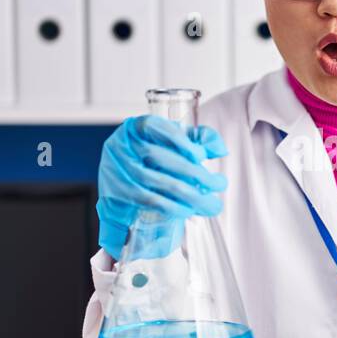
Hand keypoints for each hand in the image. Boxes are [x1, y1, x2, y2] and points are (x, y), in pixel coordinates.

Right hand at [96, 115, 228, 257]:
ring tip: (212, 203)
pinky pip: (149, 200)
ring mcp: (117, 171)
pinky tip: (188, 210)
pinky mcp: (116, 195)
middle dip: (196, 173)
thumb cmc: (154, 159)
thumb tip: (219, 149)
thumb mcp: (173, 141)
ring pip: (158, 182)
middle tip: (220, 184)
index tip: (201, 156)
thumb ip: (197, 138)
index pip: (155, 127)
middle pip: (160, 158)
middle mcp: (121, 147)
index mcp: (134, 127)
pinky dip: (171, 206)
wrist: (121, 188)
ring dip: (190, 194)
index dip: (181, 140)